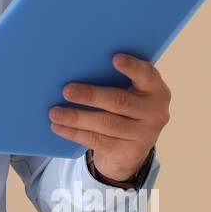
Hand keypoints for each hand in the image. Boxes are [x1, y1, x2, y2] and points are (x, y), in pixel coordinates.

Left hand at [47, 53, 170, 181]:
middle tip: (66, 90)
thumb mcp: (129, 92)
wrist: (132, 147)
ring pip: (106, 124)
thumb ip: (114, 80)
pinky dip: (75, 133)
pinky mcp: (129, 153)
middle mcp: (155, 113)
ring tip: (54, 112)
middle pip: (120, 102)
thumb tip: (78, 67)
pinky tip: (59, 127)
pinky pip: (98, 141)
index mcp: (156, 90)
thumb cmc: (124, 108)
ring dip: (77, 118)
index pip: (147, 75)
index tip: (115, 58)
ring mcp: (144, 135)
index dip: (132, 67)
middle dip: (91, 96)